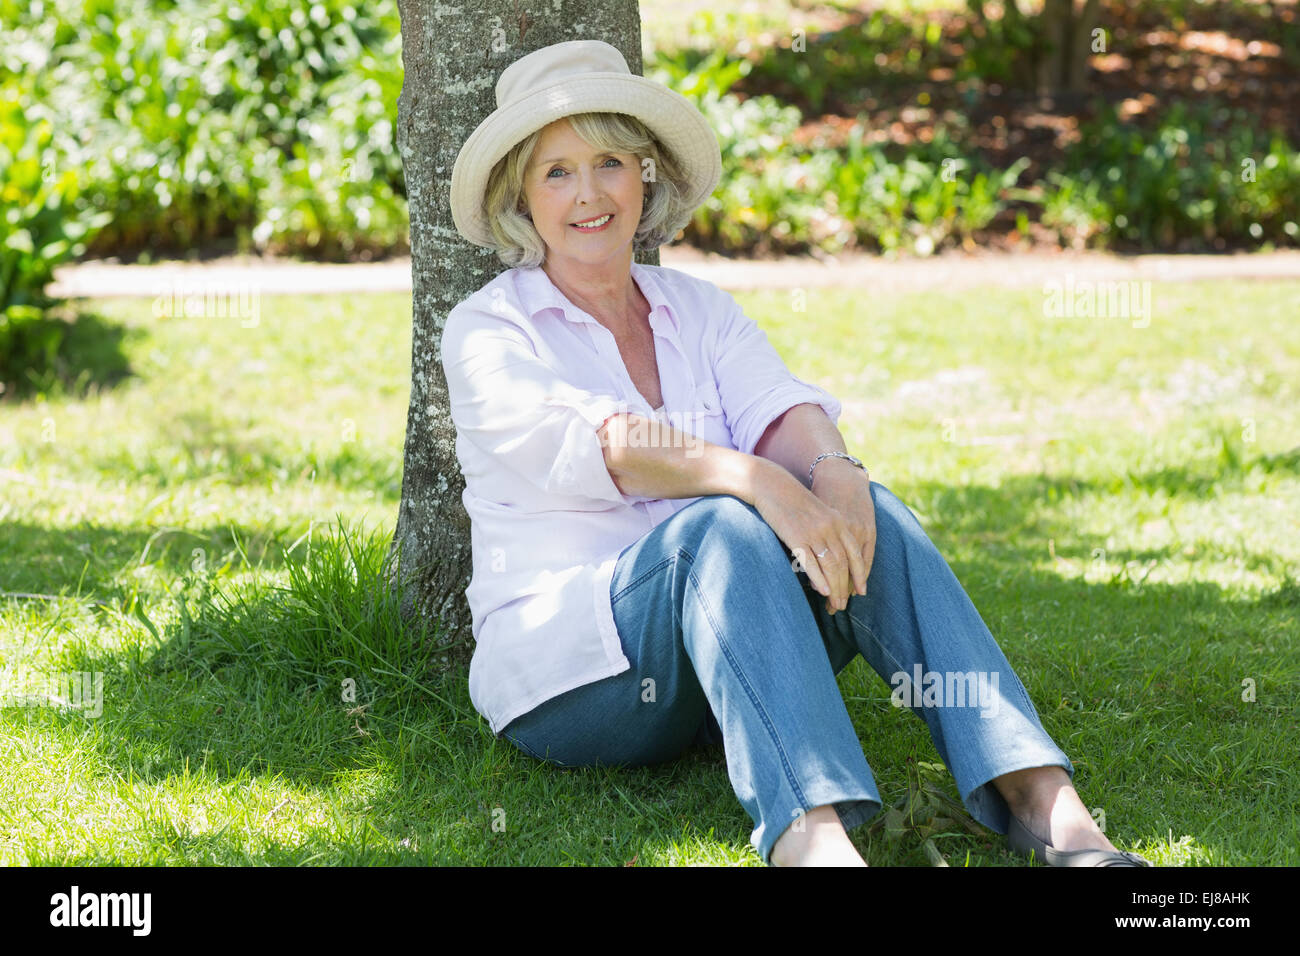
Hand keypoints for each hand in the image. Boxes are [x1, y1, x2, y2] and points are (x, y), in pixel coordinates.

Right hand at [808, 459, 875, 614]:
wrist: (772, 485)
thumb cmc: (794, 502)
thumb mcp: (819, 514)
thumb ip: (829, 532)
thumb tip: (833, 559)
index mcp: (838, 522)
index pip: (855, 553)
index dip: (859, 574)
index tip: (861, 591)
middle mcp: (830, 527)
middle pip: (843, 563)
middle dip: (845, 587)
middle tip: (843, 604)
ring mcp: (813, 532)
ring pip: (830, 565)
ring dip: (834, 588)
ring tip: (834, 603)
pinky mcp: (796, 537)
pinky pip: (811, 561)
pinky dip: (818, 578)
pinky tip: (822, 591)